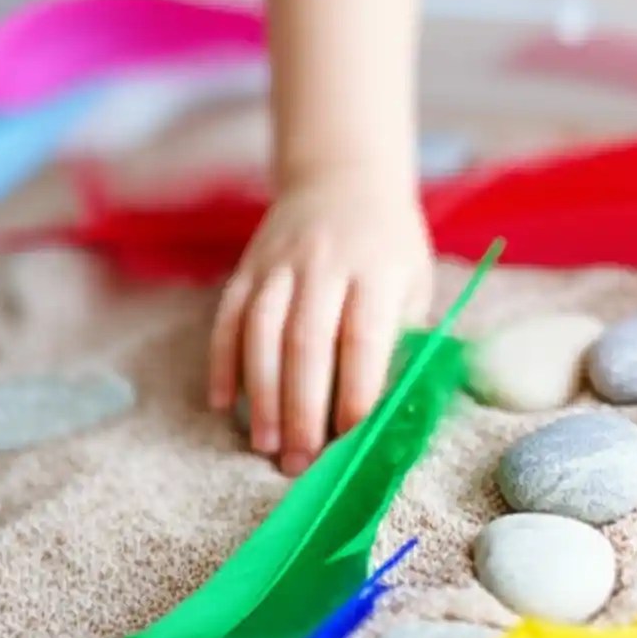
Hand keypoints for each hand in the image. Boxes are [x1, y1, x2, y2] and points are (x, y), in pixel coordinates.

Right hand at [208, 168, 432, 474]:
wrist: (344, 177)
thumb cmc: (389, 246)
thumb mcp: (413, 282)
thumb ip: (402, 336)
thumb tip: (391, 409)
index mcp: (377, 272)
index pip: (363, 337)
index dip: (356, 390)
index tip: (351, 437)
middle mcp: (325, 265)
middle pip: (307, 342)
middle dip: (302, 408)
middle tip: (300, 461)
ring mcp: (281, 264)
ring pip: (261, 332)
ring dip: (261, 393)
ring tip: (264, 444)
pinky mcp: (249, 267)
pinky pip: (229, 317)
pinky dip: (223, 362)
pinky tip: (223, 403)